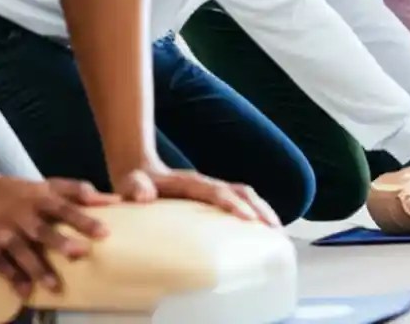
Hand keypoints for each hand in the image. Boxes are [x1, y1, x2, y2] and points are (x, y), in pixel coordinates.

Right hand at [0, 175, 116, 294]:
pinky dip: (11, 277)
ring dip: (38, 268)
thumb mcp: (43, 186)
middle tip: (81, 253)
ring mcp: (0, 230)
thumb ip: (77, 192)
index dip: (84, 218)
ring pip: (21, 250)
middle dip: (61, 241)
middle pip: (43, 229)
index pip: (65, 207)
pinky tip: (24, 291)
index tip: (105, 232)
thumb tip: (114, 200)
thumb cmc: (13, 192)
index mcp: (39, 198)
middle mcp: (21, 214)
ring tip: (55, 285)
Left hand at [112, 165, 278, 226]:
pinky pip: (242, 204)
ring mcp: (213, 192)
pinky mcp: (215, 201)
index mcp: (192, 183)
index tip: (249, 219)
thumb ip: (135, 187)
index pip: (219, 192)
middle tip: (276, 231)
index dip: (234, 204)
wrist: (139, 173)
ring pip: (247, 197)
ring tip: (279, 235)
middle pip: (242, 192)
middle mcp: (208, 185)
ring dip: (264, 212)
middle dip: (261, 209)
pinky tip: (265, 234)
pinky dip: (257, 216)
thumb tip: (145, 197)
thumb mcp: (130, 183)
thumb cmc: (135, 184)